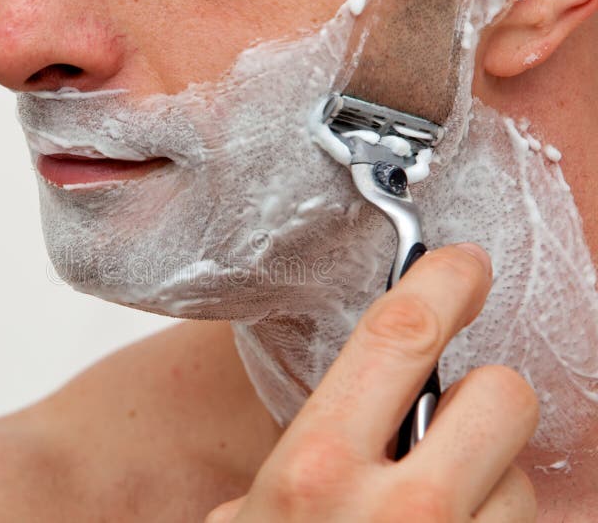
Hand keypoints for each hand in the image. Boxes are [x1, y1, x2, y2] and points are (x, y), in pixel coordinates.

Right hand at [207, 244, 538, 521]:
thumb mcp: (245, 507)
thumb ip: (297, 453)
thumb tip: (338, 414)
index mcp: (314, 469)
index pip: (400, 335)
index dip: (442, 281)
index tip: (463, 266)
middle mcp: (397, 513)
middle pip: (500, 394)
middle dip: (485, 391)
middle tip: (448, 414)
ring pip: (519, 473)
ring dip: (484, 475)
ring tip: (428, 505)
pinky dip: (488, 519)